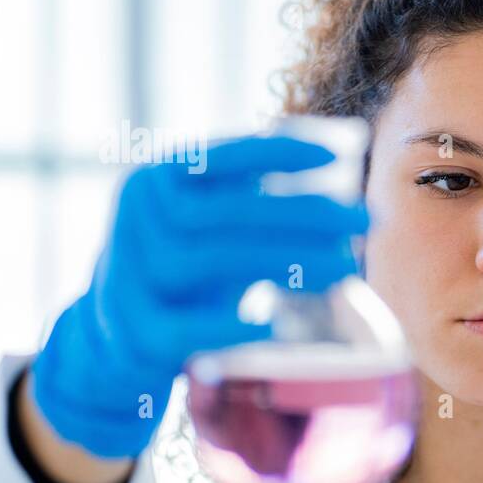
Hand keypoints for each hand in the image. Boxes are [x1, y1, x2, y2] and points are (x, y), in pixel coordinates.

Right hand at [30, 135, 369, 458]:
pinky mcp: (133, 332)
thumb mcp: (216, 220)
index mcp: (157, 180)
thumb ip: (263, 189)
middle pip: (224, 211)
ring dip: (284, 261)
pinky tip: (275, 324)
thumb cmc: (188, 268)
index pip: (220, 157)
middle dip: (304, 213)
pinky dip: (229, 326)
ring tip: (346, 266)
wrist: (117, 336)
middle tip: (365, 220)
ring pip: (207, 261)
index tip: (343, 152)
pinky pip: (183, 328)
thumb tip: (347, 146)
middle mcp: (134, 218)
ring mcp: (126, 274)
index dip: (281, 150)